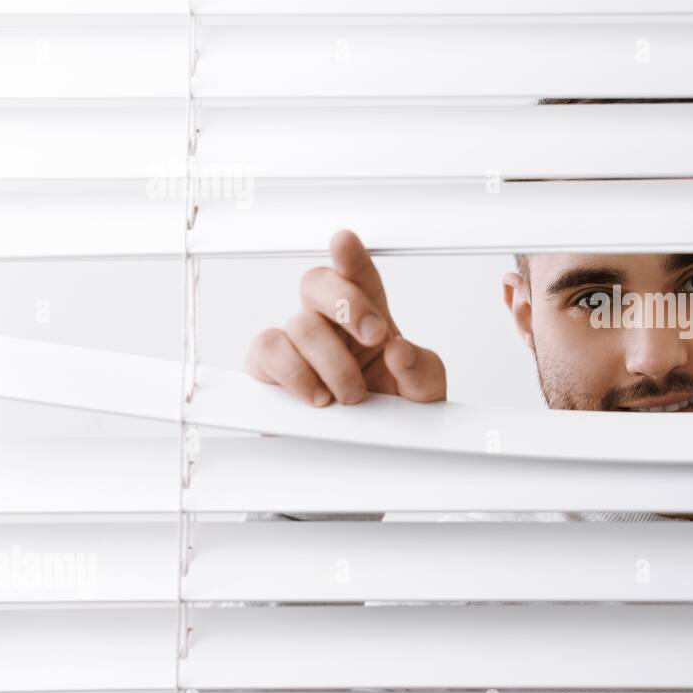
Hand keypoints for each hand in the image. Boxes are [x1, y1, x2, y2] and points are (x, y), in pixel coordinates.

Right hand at [245, 229, 445, 405]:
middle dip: (347, 303)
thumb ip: (420, 369)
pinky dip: (295, 374)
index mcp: (369, 316)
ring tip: (352, 394)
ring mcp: (297, 344)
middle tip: (375, 337)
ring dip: (332, 361)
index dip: (350, 257)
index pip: (358, 276)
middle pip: (317, 282)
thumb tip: (398, 351)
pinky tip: (318, 395)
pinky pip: (267, 352)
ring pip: (299, 324)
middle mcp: (329, 323)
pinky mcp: (270, 369)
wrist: (367, 451)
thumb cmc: (395, 411)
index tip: (344, 241)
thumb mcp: (425, 391)